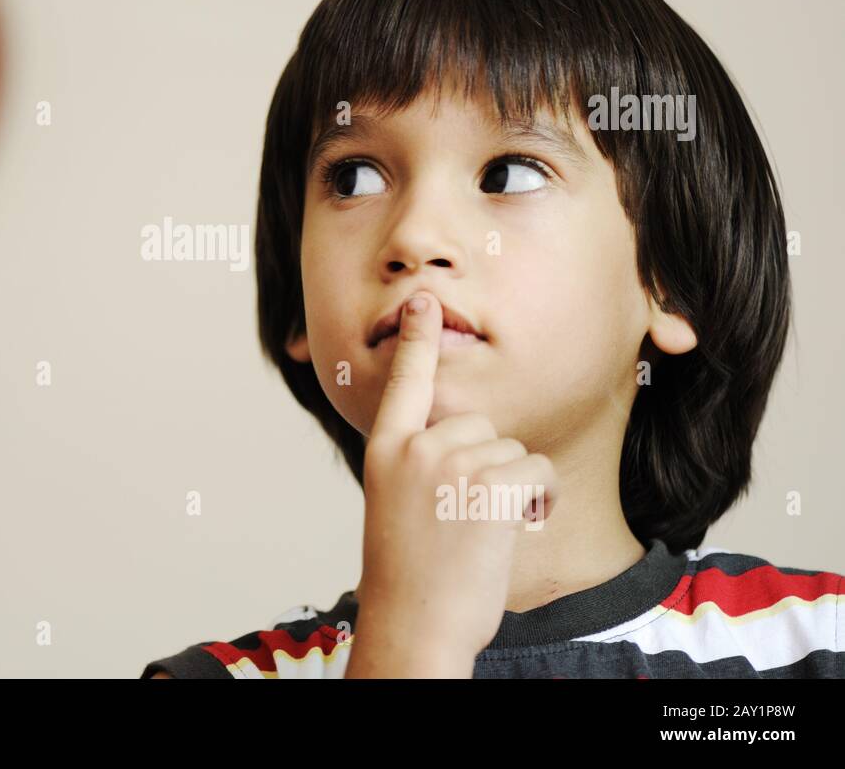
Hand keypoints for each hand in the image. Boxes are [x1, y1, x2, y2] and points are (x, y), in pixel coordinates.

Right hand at [345, 291, 557, 676]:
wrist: (414, 624)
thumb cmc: (410, 573)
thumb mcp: (397, 504)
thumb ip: (418, 463)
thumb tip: (464, 440)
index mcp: (385, 449)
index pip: (404, 381)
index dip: (417, 338)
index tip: (424, 301)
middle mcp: (415, 448)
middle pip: (482, 424)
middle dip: (489, 465)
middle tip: (466, 516)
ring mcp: (451, 465)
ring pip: (513, 449)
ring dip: (514, 488)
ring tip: (481, 530)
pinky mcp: (489, 486)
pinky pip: (537, 469)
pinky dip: (539, 500)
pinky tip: (513, 528)